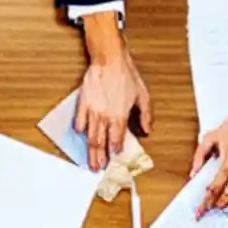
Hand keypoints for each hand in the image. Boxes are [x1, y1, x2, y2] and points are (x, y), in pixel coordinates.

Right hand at [78, 11, 151, 170]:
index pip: (116, 140)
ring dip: (90, 150)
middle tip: (98, 168)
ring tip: (89, 160)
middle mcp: (104, 116)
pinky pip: (79, 120)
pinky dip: (79, 129)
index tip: (114, 159)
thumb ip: (146, 115)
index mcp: (119, 116)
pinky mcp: (82, 103)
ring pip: (89, 136)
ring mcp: (91, 111)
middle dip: (99, 158)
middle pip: (100, 143)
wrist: (109, 60)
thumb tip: (147, 129)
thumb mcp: (143, 95)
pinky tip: (80, 134)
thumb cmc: (125, 75)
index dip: (115, 151)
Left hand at [193, 89, 227, 215]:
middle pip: (227, 196)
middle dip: (218, 205)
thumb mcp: (209, 140)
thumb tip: (193, 174)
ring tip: (226, 208)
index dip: (205, 203)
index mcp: (227, 165)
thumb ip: (198, 158)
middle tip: (211, 209)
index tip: (200, 211)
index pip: (213, 190)